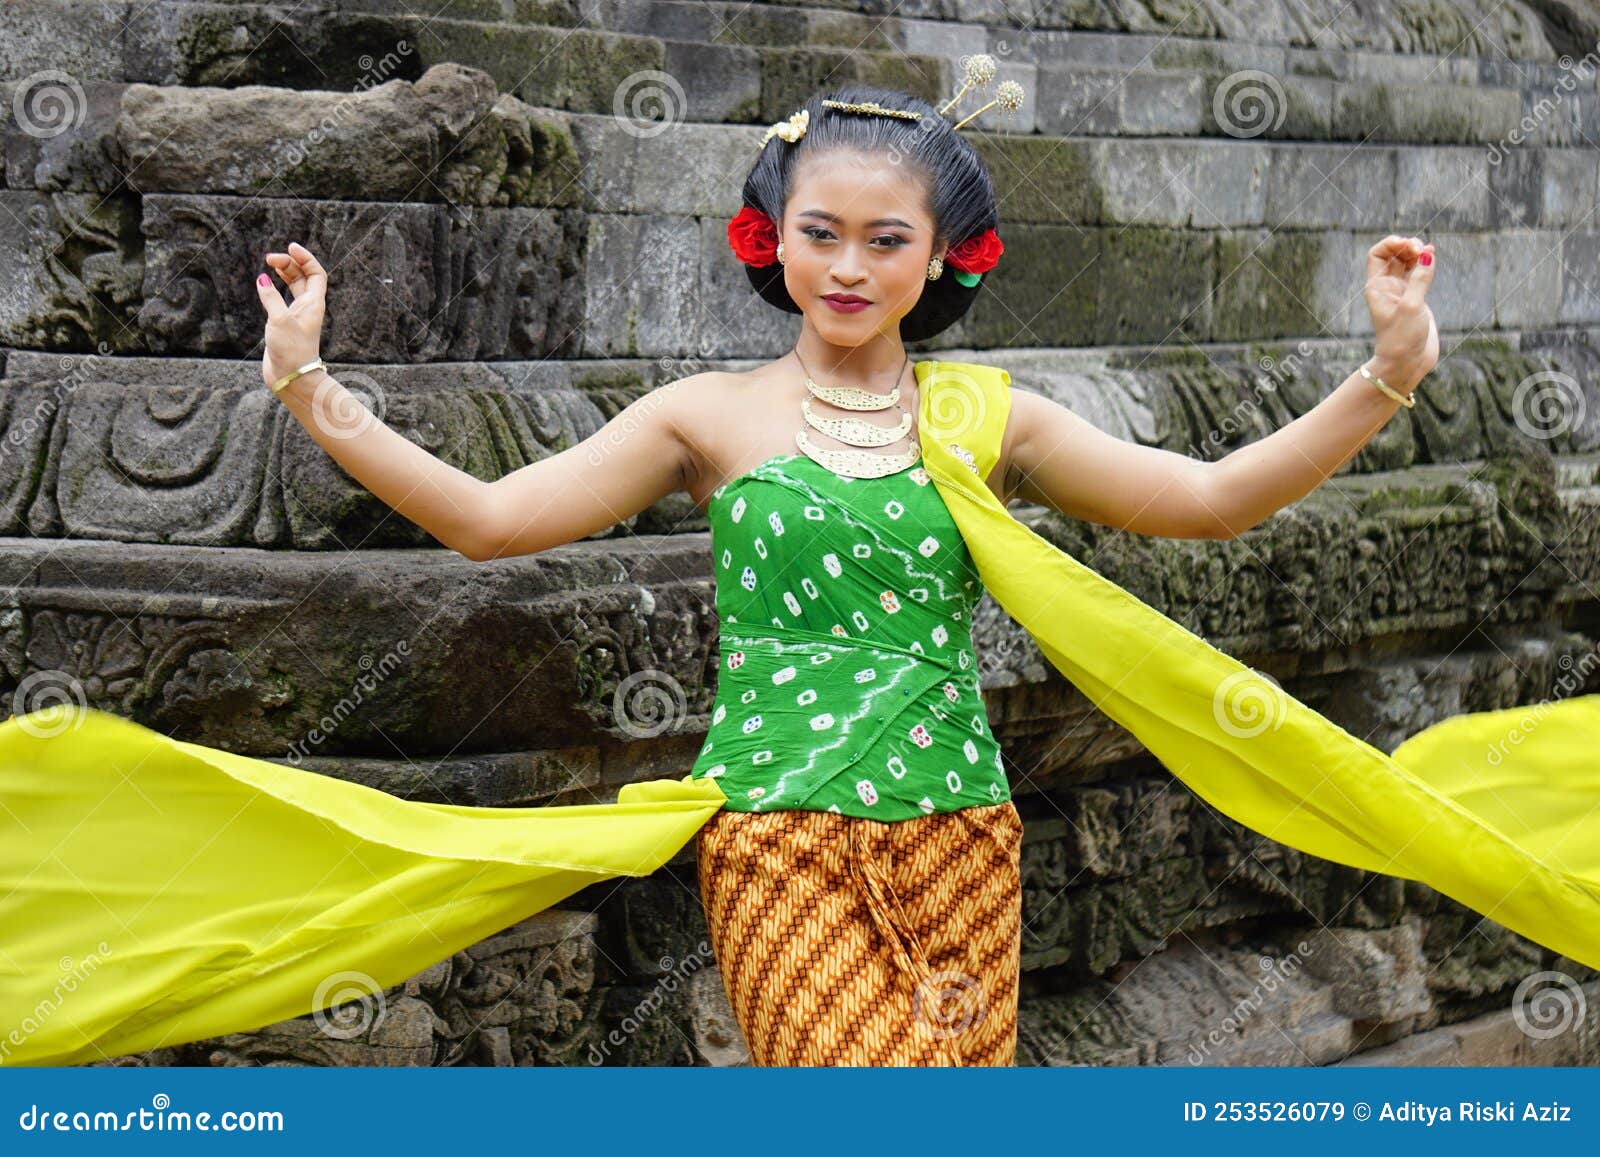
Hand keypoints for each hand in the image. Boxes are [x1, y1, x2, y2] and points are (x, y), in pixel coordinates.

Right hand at [255, 242, 328, 389]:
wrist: (291, 377)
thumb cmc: (291, 351)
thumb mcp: (279, 320)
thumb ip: (270, 298)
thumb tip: (262, 279)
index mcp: (314, 304)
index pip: (316, 273)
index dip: (306, 258)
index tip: (290, 247)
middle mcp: (308, 307)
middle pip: (303, 276)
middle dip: (290, 262)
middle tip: (270, 257)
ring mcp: (296, 314)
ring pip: (293, 286)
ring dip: (284, 272)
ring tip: (269, 261)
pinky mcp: (284, 322)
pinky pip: (282, 297)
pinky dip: (275, 286)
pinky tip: (265, 281)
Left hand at [1363, 234, 1437, 388]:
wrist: (1406, 364)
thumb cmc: (1402, 338)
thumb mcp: (1412, 306)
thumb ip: (1420, 279)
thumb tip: (1427, 253)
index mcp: (1377, 287)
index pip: (1377, 254)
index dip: (1391, 244)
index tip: (1407, 245)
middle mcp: (1387, 288)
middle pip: (1393, 255)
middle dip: (1407, 246)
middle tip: (1421, 249)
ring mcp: (1401, 293)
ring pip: (1407, 263)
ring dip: (1417, 253)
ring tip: (1429, 250)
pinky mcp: (1415, 300)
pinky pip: (1418, 274)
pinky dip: (1425, 264)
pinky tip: (1432, 257)